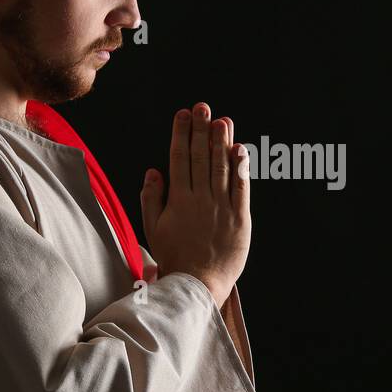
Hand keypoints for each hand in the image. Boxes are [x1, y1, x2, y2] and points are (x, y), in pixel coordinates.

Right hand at [140, 102, 250, 307]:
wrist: (197, 285)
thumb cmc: (174, 257)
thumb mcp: (152, 229)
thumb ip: (151, 198)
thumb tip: (152, 171)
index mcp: (178, 200)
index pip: (179, 159)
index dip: (181, 134)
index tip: (183, 114)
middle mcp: (200, 199)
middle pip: (200, 157)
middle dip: (201, 129)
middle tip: (203, 107)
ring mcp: (221, 208)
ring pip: (221, 168)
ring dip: (221, 142)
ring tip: (222, 120)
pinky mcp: (240, 219)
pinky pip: (241, 188)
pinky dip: (241, 168)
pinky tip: (240, 149)